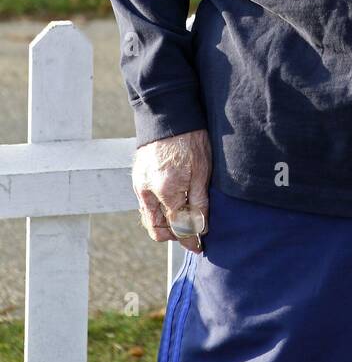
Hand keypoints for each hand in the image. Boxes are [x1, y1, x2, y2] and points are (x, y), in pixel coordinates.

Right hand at [133, 129, 211, 253]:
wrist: (169, 114)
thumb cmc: (190, 139)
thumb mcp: (202, 171)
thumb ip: (199, 203)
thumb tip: (200, 229)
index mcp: (165, 191)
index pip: (177, 227)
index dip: (189, 240)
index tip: (199, 247)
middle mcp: (147, 191)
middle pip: (157, 228)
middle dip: (174, 235)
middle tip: (192, 234)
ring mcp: (139, 184)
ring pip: (150, 216)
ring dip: (165, 223)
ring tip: (185, 219)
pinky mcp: (138, 177)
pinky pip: (146, 203)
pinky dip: (159, 209)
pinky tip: (174, 203)